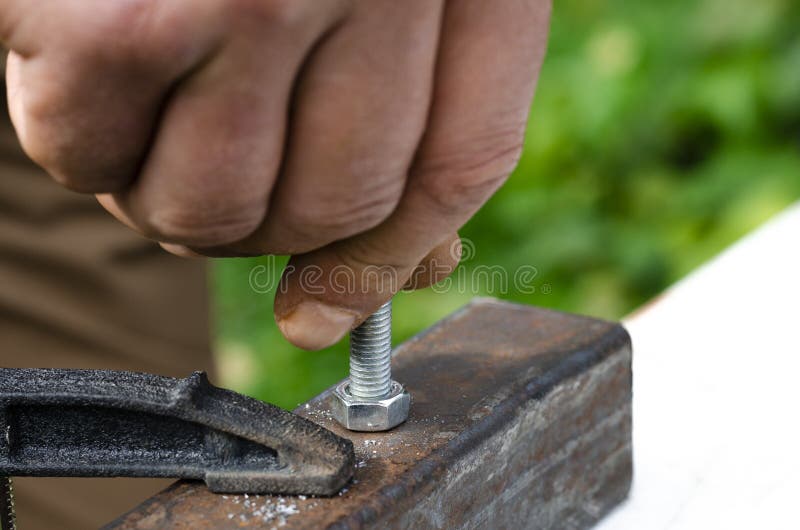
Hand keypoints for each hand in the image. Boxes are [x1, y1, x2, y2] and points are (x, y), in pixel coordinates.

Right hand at [0, 0, 550, 348]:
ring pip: (217, 211)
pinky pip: (91, 159)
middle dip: (272, 228)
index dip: (394, 258)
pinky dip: (84, 153)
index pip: (458, 166)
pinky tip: (92, 88)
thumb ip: (408, 124)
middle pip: (336, 205)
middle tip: (225, 173)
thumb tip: (368, 295)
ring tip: (161, 131)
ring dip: (179, 203)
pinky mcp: (119, 18)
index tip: (327, 310)